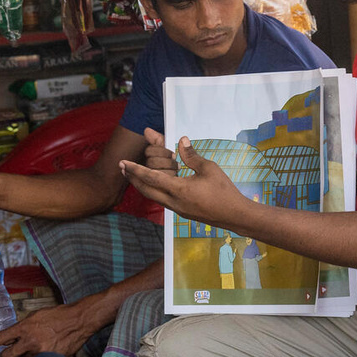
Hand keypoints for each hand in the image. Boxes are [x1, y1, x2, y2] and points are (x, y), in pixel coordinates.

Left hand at [0, 302, 93, 356]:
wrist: (80, 320)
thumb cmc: (60, 315)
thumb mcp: (37, 315)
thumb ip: (24, 326)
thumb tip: (14, 336)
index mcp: (24, 328)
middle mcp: (30, 341)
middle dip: (7, 355)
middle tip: (12, 352)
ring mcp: (40, 352)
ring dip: (29, 354)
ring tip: (42, 343)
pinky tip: (52, 346)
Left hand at [121, 136, 248, 228]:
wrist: (234, 215)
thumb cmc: (224, 190)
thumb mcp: (209, 168)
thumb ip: (192, 155)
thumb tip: (182, 140)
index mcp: (179, 189)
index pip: (151, 177)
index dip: (135, 169)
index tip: (123, 162)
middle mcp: (174, 201)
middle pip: (146, 190)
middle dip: (133, 178)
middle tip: (123, 168)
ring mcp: (177, 209)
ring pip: (153, 197)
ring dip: (143, 185)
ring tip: (136, 175)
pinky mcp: (183, 212)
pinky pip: (163, 200)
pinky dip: (155, 190)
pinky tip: (157, 185)